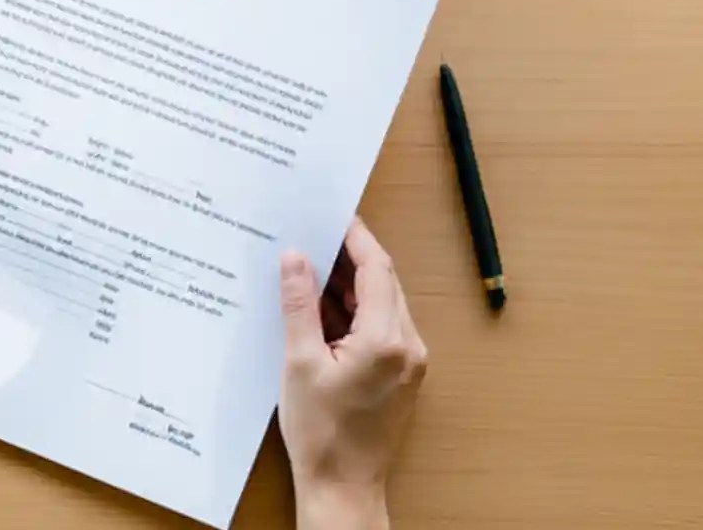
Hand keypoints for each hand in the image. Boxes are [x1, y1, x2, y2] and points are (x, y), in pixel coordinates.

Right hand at [278, 217, 427, 529]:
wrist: (343, 488)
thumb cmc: (322, 434)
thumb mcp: (299, 363)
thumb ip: (298, 305)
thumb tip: (294, 257)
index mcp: (387, 339)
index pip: (376, 268)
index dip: (354, 236)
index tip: (331, 214)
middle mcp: (408, 345)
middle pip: (382, 282)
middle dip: (347, 257)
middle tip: (311, 235)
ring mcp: (409, 360)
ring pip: (381, 304)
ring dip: (348, 286)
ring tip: (307, 269)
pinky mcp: (400, 373)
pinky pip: (380, 327)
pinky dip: (352, 312)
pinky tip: (320, 310)